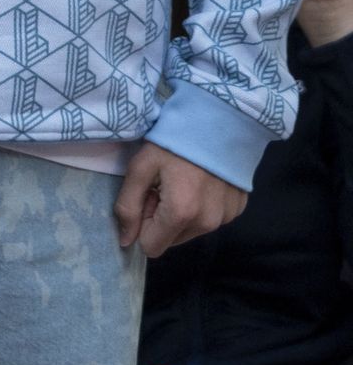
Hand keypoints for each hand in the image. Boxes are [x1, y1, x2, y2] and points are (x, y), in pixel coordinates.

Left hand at [115, 143, 246, 257]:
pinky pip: (211, 220)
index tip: (149, 195)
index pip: (151, 247)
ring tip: (184, 180)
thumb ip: (128, 206)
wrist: (220, 118)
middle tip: (165, 185)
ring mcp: (226, 217)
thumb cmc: (174, 139)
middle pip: (171, 240)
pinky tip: (203, 182)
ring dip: (182, 214)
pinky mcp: (238, 209)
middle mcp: (207, 223)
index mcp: (181, 213)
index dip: (144, 224)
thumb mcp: (141, 166)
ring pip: (190, 231)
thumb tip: (125, 241)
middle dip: (162, 219)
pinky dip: (202, 207)